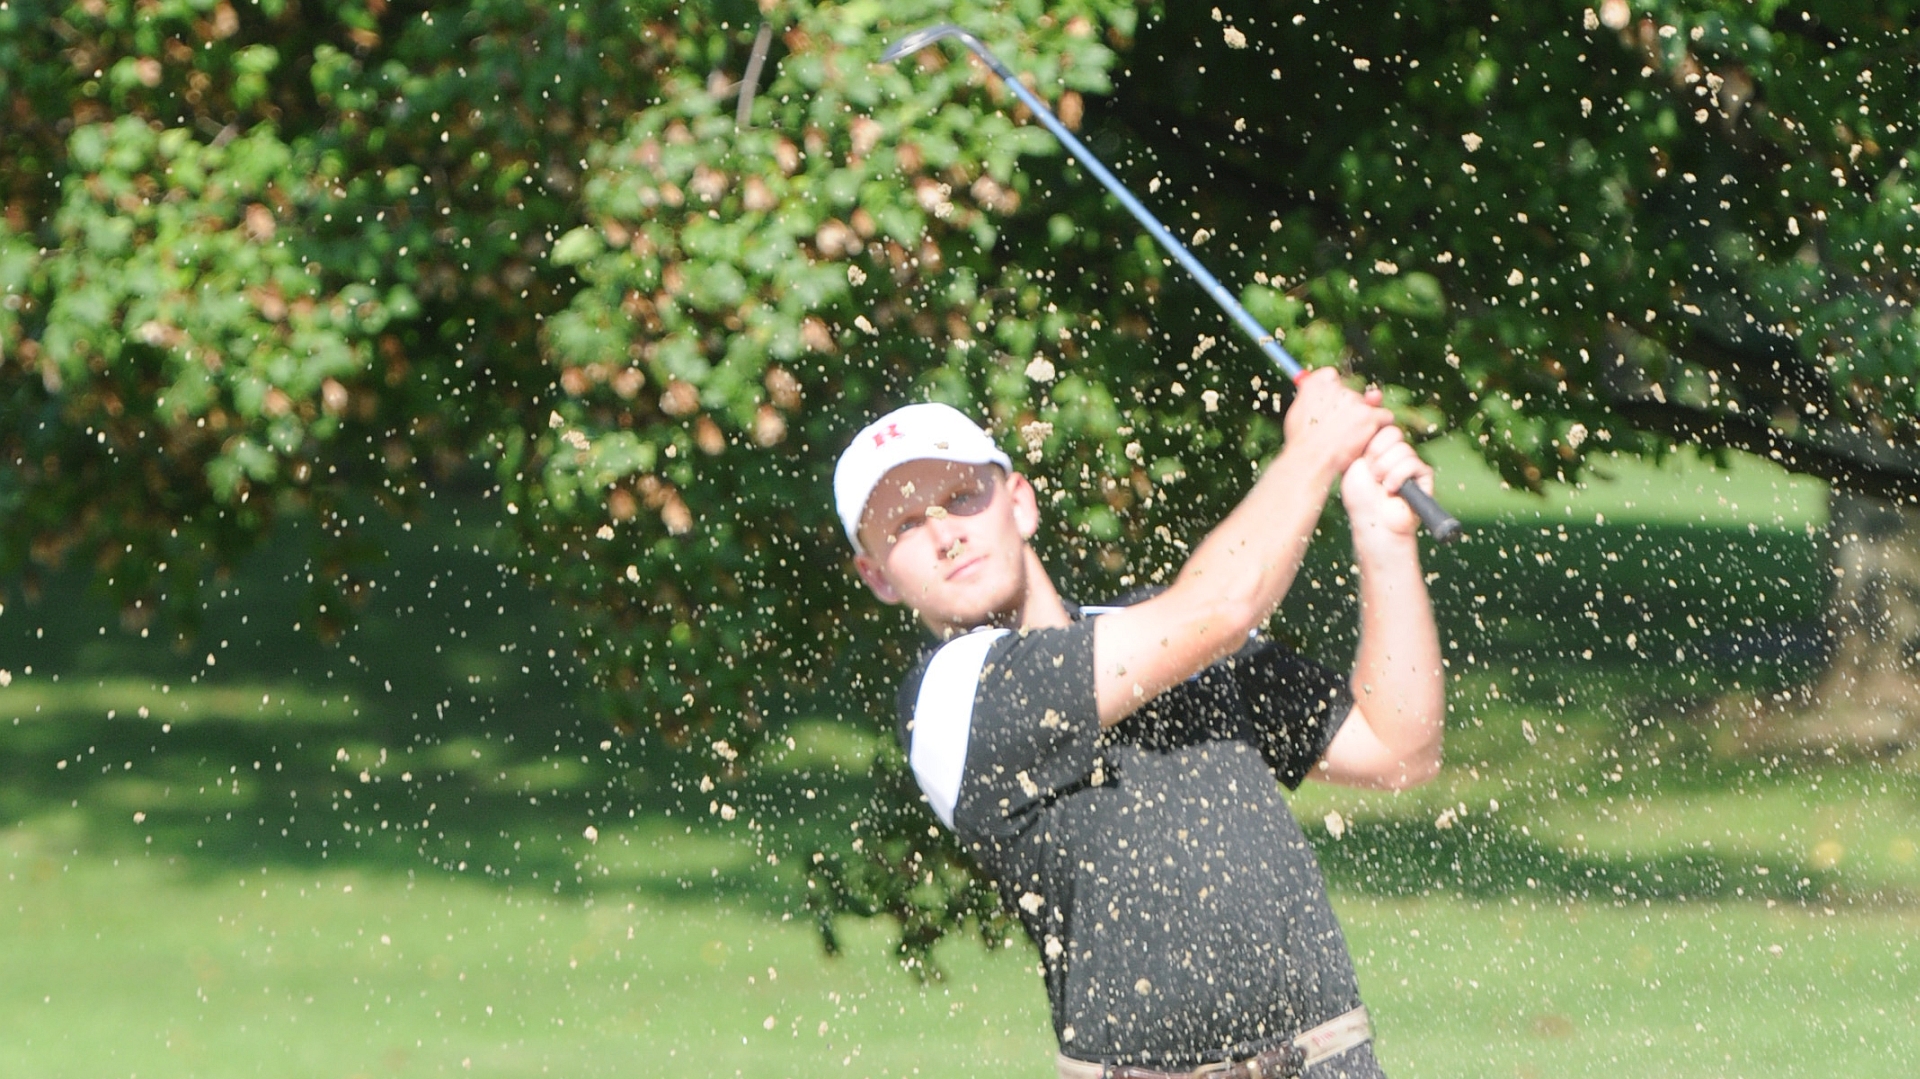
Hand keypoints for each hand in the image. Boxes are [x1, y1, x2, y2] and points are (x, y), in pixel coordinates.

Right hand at [1280, 369, 1395, 484]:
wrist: (1310, 460)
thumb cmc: (1301, 442)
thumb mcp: (1297, 413)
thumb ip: (1310, 398)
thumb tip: (1319, 395)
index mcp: (1316, 383)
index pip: (1332, 377)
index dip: (1334, 391)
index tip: (1333, 403)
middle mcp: (1337, 387)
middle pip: (1352, 392)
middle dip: (1350, 408)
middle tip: (1342, 427)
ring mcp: (1355, 400)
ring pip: (1368, 406)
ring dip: (1363, 419)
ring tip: (1349, 438)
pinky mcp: (1370, 415)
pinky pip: (1384, 416)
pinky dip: (1379, 426)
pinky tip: (1367, 438)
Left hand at [1341, 423, 1432, 542]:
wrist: (1373, 521)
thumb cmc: (1359, 495)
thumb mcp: (1353, 460)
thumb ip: (1362, 434)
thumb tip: (1374, 398)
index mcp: (1379, 445)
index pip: (1382, 423)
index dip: (1373, 434)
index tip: (1366, 446)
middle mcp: (1396, 451)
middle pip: (1393, 432)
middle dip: (1376, 453)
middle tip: (1371, 472)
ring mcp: (1411, 462)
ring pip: (1402, 449)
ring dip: (1385, 469)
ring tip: (1379, 484)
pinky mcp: (1424, 475)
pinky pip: (1413, 463)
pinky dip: (1397, 477)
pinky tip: (1390, 489)